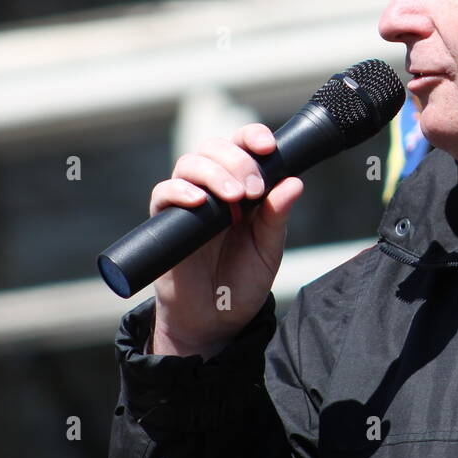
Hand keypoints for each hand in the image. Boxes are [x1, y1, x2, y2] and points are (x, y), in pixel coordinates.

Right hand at [148, 124, 303, 358]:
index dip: (252, 136)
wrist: (215, 321)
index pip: (243, 145)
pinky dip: (180, 190)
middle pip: (215, 147)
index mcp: (244, 186)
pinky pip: (163, 193)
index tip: (268, 147)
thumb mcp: (268, 249)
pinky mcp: (165, 222)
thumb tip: (294, 182)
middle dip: (237, 159)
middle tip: (253, 189)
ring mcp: (189, 203)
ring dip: (213, 172)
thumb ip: (278, 216)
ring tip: (234, 197)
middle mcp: (214, 187)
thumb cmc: (243, 281)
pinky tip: (200, 202)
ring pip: (189, 162)